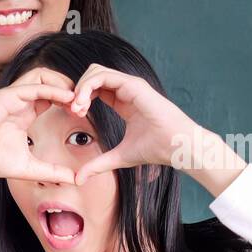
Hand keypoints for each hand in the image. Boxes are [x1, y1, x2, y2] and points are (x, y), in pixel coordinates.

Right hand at [0, 67, 76, 182]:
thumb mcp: (30, 167)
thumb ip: (52, 171)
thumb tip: (74, 179)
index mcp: (25, 112)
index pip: (52, 96)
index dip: (69, 101)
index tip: (83, 114)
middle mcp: (20, 101)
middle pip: (50, 80)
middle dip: (69, 88)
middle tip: (84, 104)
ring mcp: (13, 96)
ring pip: (42, 74)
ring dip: (62, 83)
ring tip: (77, 99)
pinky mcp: (6, 95)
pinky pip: (34, 85)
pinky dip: (53, 88)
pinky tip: (67, 98)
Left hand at [66, 63, 199, 184]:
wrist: (176, 146)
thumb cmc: (156, 149)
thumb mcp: (118, 157)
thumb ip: (98, 165)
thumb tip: (78, 180)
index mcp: (123, 101)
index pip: (95, 89)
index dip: (80, 99)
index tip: (75, 116)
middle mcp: (126, 89)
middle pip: (92, 75)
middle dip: (77, 90)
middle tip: (74, 111)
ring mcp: (130, 85)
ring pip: (95, 71)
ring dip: (80, 88)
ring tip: (78, 108)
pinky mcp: (133, 85)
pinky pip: (103, 76)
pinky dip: (87, 87)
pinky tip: (84, 104)